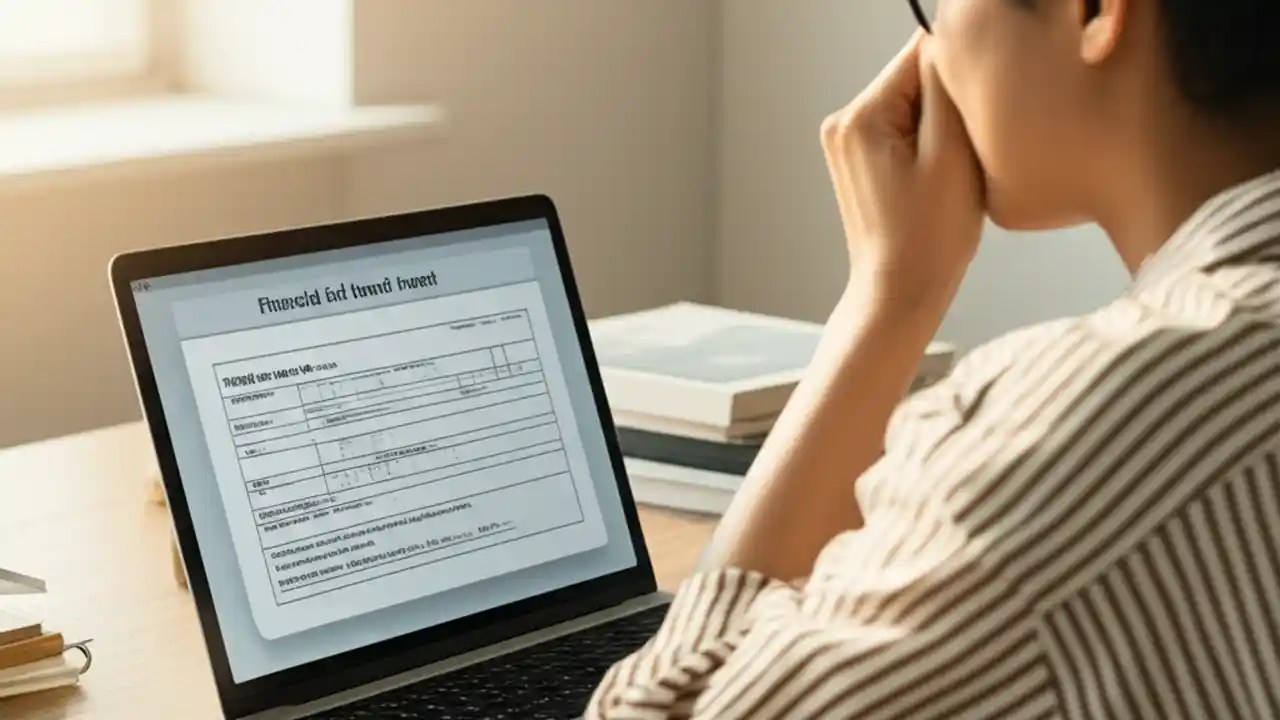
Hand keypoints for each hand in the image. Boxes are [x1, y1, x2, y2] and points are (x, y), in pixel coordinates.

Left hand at [821, 32, 984, 315]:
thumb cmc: (930, 237)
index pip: (921, 52)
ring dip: (942, 126)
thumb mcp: (949, 154)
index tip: (974, 118)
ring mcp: (847, 142)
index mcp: (860, 116)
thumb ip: (945, 88)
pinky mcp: (859, 160)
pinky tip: (937, 180)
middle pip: (915, 77)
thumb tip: (945, 38)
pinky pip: (905, 129)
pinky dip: (930, 145)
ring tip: (949, 172)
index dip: (959, 76)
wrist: (900, 293)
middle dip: (948, 104)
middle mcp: (843, 122)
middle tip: (962, 153)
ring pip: (914, 104)